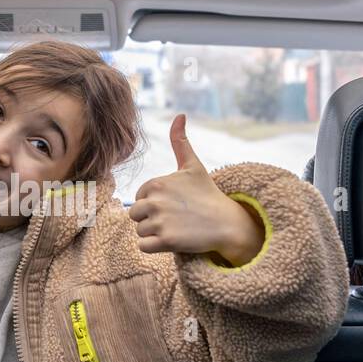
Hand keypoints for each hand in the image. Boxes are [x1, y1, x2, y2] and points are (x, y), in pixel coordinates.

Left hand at [129, 114, 265, 265]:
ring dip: (154, 234)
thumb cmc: (207, 193)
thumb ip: (180, 141)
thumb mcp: (193, 165)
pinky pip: (143, 246)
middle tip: (174, 219)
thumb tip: (180, 114)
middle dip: (150, 219)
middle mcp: (155, 201)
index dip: (154, 203)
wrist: (227, 222)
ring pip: (139, 231)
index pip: (138, 198)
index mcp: (156, 183)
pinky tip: (170, 241)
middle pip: (135, 215)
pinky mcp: (166, 241)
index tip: (173, 204)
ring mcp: (160, 221)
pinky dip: (153, 247)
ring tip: (175, 229)